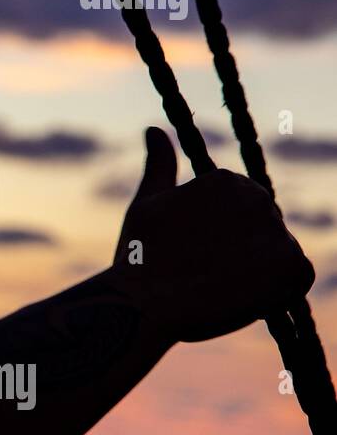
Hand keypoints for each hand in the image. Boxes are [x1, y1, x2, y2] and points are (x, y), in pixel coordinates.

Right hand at [107, 127, 313, 343]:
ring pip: (279, 254)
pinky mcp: (291, 267)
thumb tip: (154, 129)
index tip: (194, 255)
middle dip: (242, 252)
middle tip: (205, 274)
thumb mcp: (147, 203)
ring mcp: (276, 232)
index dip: (218, 238)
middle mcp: (257, 198)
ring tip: (219, 286)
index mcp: (226, 180)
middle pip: (263, 230)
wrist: (141, 305)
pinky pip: (296, 279)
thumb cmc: (138, 257)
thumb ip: (160, 166)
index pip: (241, 212)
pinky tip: (241, 296)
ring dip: (259, 273)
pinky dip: (277, 292)